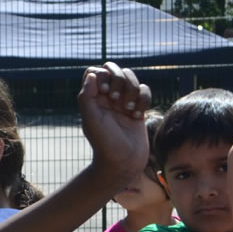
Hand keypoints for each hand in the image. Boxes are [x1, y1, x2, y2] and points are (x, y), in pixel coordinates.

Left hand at [78, 62, 151, 179]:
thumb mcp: (91, 120)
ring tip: (128, 111)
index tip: (103, 92)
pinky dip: (143, 100)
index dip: (101, 76)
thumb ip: (87, 97)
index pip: (95, 72)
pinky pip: (145, 90)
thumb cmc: (104, 142)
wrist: (123, 161)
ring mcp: (123, 100)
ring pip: (132, 78)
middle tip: (115, 100)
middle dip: (119, 80)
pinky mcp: (138, 107)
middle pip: (114, 70)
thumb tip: (91, 74)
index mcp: (92, 98)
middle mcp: (106, 97)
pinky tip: (138, 116)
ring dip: (132, 91)